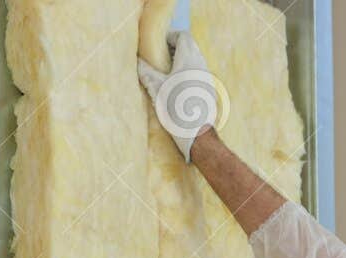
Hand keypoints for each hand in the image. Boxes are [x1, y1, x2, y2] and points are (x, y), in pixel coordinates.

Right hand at [137, 31, 218, 161]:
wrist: (197, 134)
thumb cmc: (176, 109)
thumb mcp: (156, 88)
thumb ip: (146, 72)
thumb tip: (137, 62)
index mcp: (188, 59)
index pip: (182, 36)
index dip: (170, 37)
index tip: (159, 44)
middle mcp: (201, 65)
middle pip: (189, 47)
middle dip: (174, 49)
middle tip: (160, 57)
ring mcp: (206, 78)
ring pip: (194, 61)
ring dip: (181, 62)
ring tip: (167, 73)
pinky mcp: (208, 91)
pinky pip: (198, 75)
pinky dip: (187, 74)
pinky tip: (177, 88)